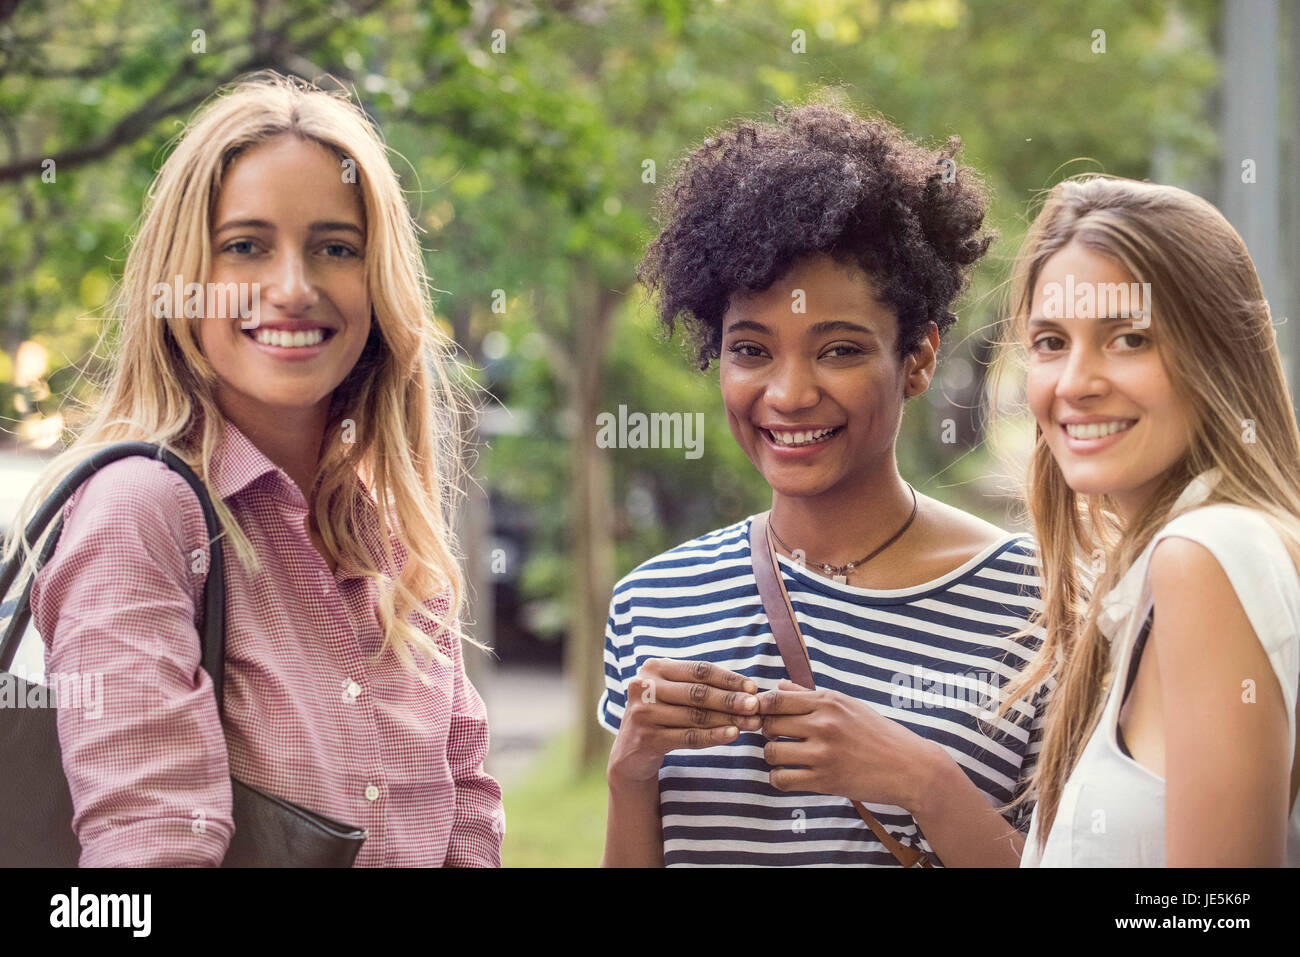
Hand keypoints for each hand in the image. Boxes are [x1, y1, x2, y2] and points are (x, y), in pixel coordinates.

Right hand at [607, 658, 760, 784]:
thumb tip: (748, 690)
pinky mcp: (646, 738)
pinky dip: (713, 736)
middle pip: (697, 692)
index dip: (728, 679)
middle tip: (756, 706)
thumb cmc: (663, 717)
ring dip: (728, 719)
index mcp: (654, 668)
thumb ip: (701, 687)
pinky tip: (733, 735)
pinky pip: (688, 737)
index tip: (753, 688)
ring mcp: (643, 712)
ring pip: (695, 716)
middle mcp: (644, 686)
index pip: (698, 670)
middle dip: (731, 699)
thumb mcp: (674, 694)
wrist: (631, 753)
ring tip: (752, 723)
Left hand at [756, 679, 940, 810]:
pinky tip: (790, 775)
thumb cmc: (879, 733)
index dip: (759, 706)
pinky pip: (782, 780)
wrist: (910, 767)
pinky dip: (779, 778)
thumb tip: (779, 685)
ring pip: (771, 753)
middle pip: (769, 724)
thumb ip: (810, 696)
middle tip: (778, 737)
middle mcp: (824, 725)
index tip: (760, 714)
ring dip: (773, 756)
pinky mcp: (825, 781)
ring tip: (786, 757)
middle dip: (767, 732)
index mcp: (829, 702)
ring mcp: (824, 754)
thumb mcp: (848, 706)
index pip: (776, 699)